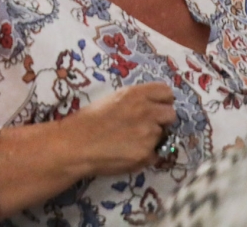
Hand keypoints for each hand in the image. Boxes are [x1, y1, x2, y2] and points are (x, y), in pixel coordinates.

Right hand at [0, 82, 177, 217]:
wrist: (75, 144)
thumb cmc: (87, 120)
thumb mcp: (111, 100)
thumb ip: (134, 101)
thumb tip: (151, 107)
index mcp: (135, 94)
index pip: (166, 92)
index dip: (162, 100)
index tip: (155, 106)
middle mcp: (146, 111)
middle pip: (171, 114)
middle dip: (161, 120)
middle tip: (146, 125)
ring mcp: (149, 134)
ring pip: (163, 135)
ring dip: (152, 138)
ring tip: (132, 140)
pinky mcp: (147, 154)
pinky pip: (155, 153)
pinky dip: (145, 154)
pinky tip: (128, 152)